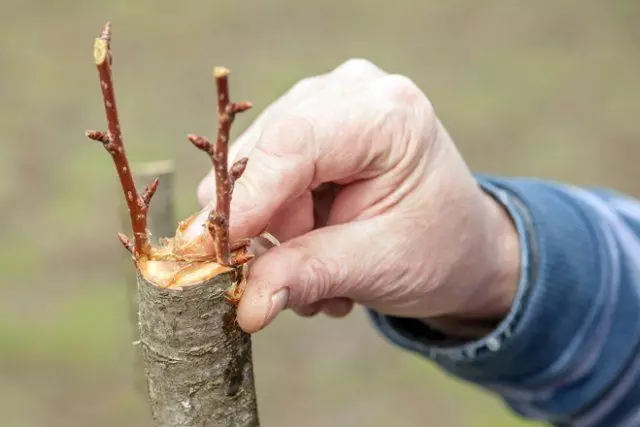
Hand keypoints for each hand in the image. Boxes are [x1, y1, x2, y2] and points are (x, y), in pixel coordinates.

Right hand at [197, 59, 520, 333]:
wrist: (458, 243)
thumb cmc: (436, 250)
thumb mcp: (378, 267)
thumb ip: (308, 276)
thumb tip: (246, 306)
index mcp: (388, 115)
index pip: (293, 143)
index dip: (249, 199)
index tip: (220, 254)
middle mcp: (350, 91)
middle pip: (264, 156)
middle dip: (273, 230)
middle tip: (310, 281)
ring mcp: (323, 100)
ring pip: (252, 170)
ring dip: (279, 234)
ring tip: (327, 268)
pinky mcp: (305, 121)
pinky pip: (259, 173)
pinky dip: (279, 221)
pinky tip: (320, 243)